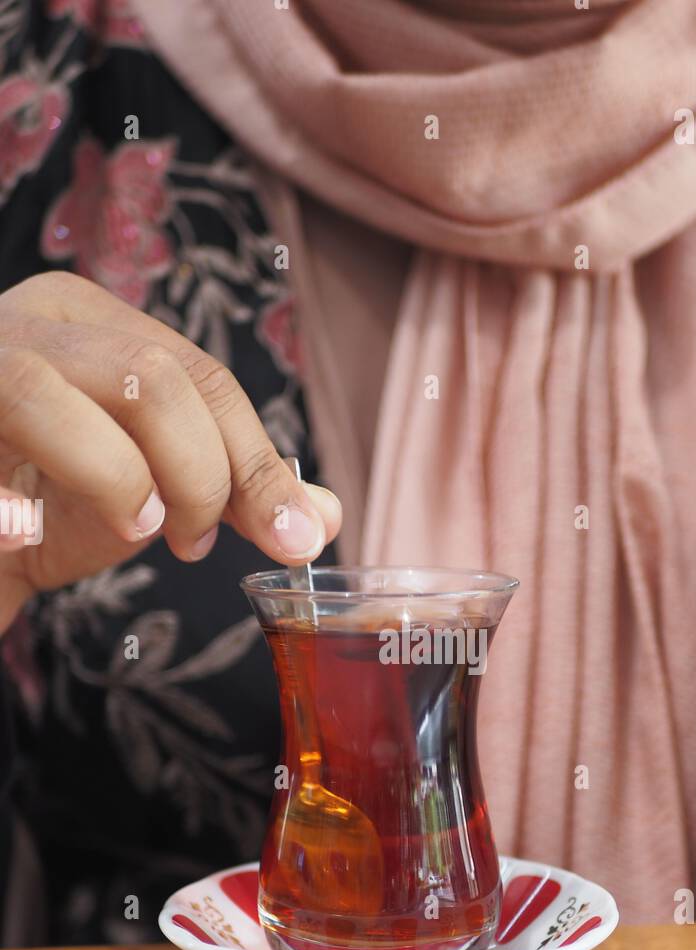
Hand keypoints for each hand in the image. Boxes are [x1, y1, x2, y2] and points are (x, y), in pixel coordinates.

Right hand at [0, 272, 340, 628]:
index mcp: (92, 321)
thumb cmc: (47, 503)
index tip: (287, 536)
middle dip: (200, 474)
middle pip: (149, 376)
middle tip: (193, 544)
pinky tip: (18, 535)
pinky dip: (1, 503)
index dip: (256, 463)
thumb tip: (323, 516)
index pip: (203, 376)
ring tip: (133, 532)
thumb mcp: (151, 495)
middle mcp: (29, 321)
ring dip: (114, 477)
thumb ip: (230, 494)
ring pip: (47, 391)